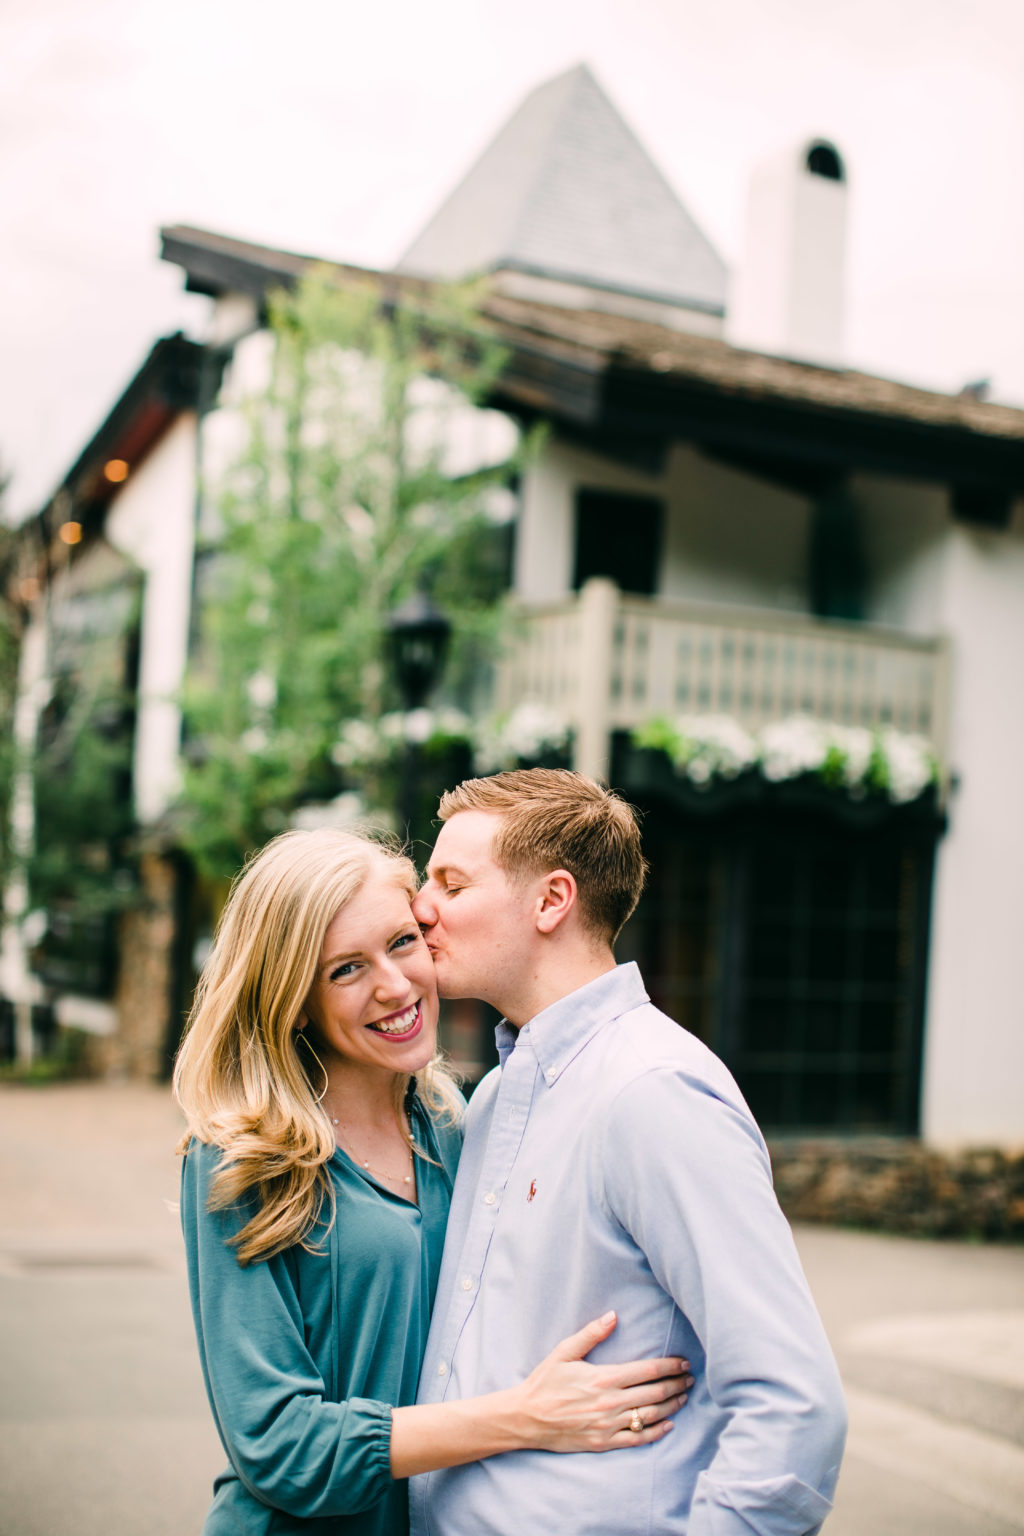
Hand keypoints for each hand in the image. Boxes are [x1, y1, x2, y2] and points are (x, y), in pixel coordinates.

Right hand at [513, 1311, 693, 1451]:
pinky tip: (668, 1425)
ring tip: (683, 1396)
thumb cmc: (544, 1382)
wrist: (525, 1418)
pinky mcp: (604, 1443)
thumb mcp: (564, 1352)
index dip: (669, 1366)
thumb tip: (613, 1316)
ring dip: (671, 1406)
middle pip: (654, 1393)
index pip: (647, 1371)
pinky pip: (636, 1439)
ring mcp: (608, 1425)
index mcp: (603, 1378)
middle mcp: (610, 1403)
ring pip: (650, 1416)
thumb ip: (591, 1333)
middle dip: (676, 1384)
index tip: (684, 1362)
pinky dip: (656, 1432)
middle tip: (690, 1378)